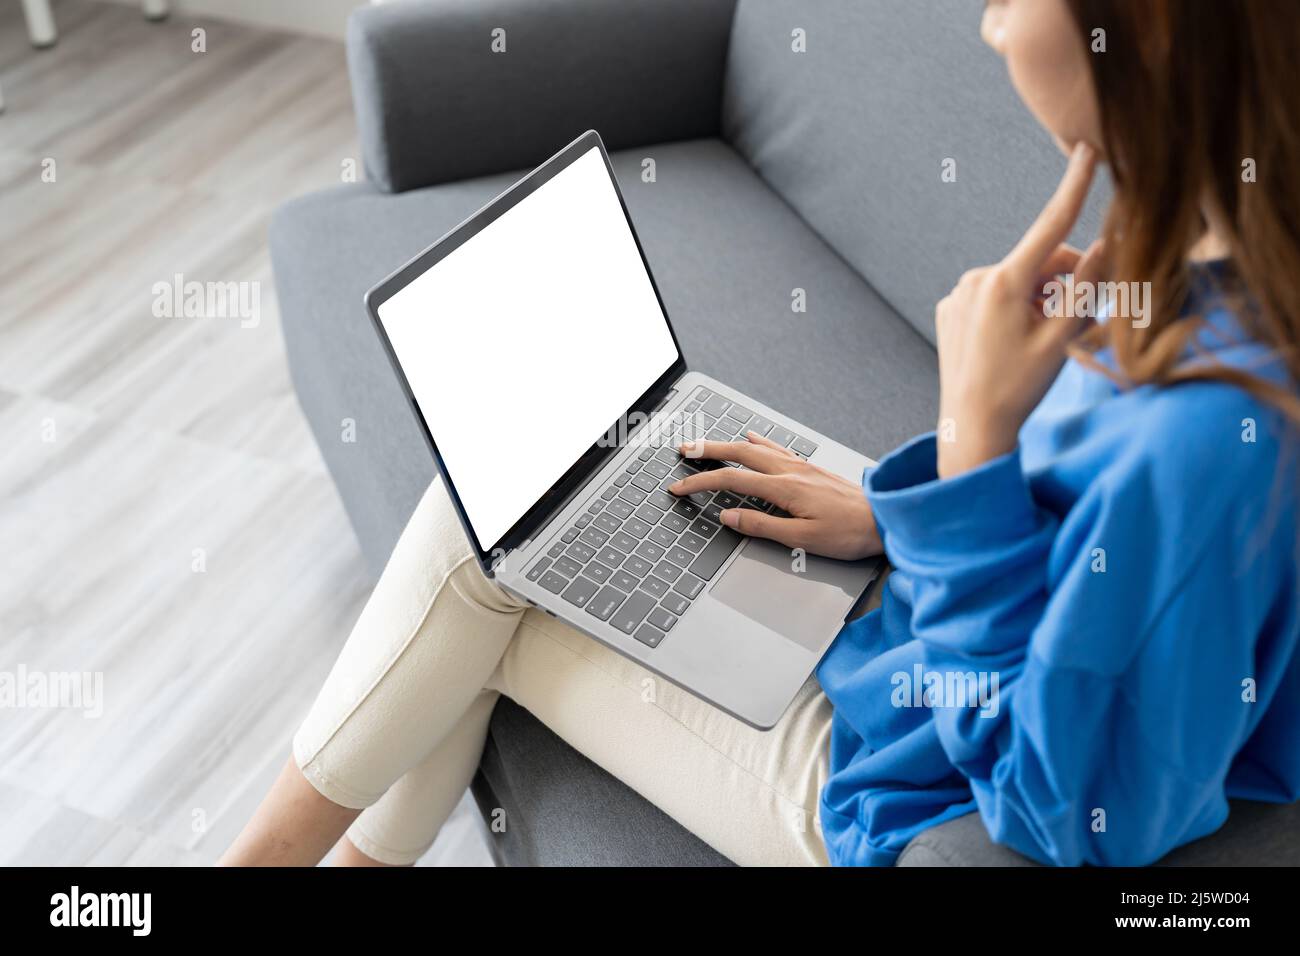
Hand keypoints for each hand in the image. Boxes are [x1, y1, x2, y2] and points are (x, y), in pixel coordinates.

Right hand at [667, 432, 881, 559]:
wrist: (886, 519)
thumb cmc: (850, 533)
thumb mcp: (803, 539)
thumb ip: (762, 527)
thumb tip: (729, 516)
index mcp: (785, 487)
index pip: (731, 480)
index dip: (701, 483)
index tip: (680, 488)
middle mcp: (791, 470)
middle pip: (739, 453)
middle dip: (708, 451)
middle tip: (684, 451)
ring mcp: (802, 467)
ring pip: (756, 447)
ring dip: (728, 444)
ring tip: (707, 444)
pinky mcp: (812, 469)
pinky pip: (778, 448)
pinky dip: (759, 441)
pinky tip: (753, 436)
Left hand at [935, 142, 1105, 478]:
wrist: (970, 427)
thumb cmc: (1019, 387)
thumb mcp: (1062, 338)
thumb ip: (1087, 287)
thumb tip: (1105, 244)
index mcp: (1004, 282)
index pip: (1049, 225)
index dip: (1073, 186)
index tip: (1085, 148)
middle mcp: (975, 279)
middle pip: (1040, 262)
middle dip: (1065, 280)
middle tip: (1080, 317)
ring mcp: (958, 294)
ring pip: (1018, 281)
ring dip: (1040, 298)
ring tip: (1042, 340)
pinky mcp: (949, 309)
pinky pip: (993, 297)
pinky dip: (1013, 309)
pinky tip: (1012, 343)